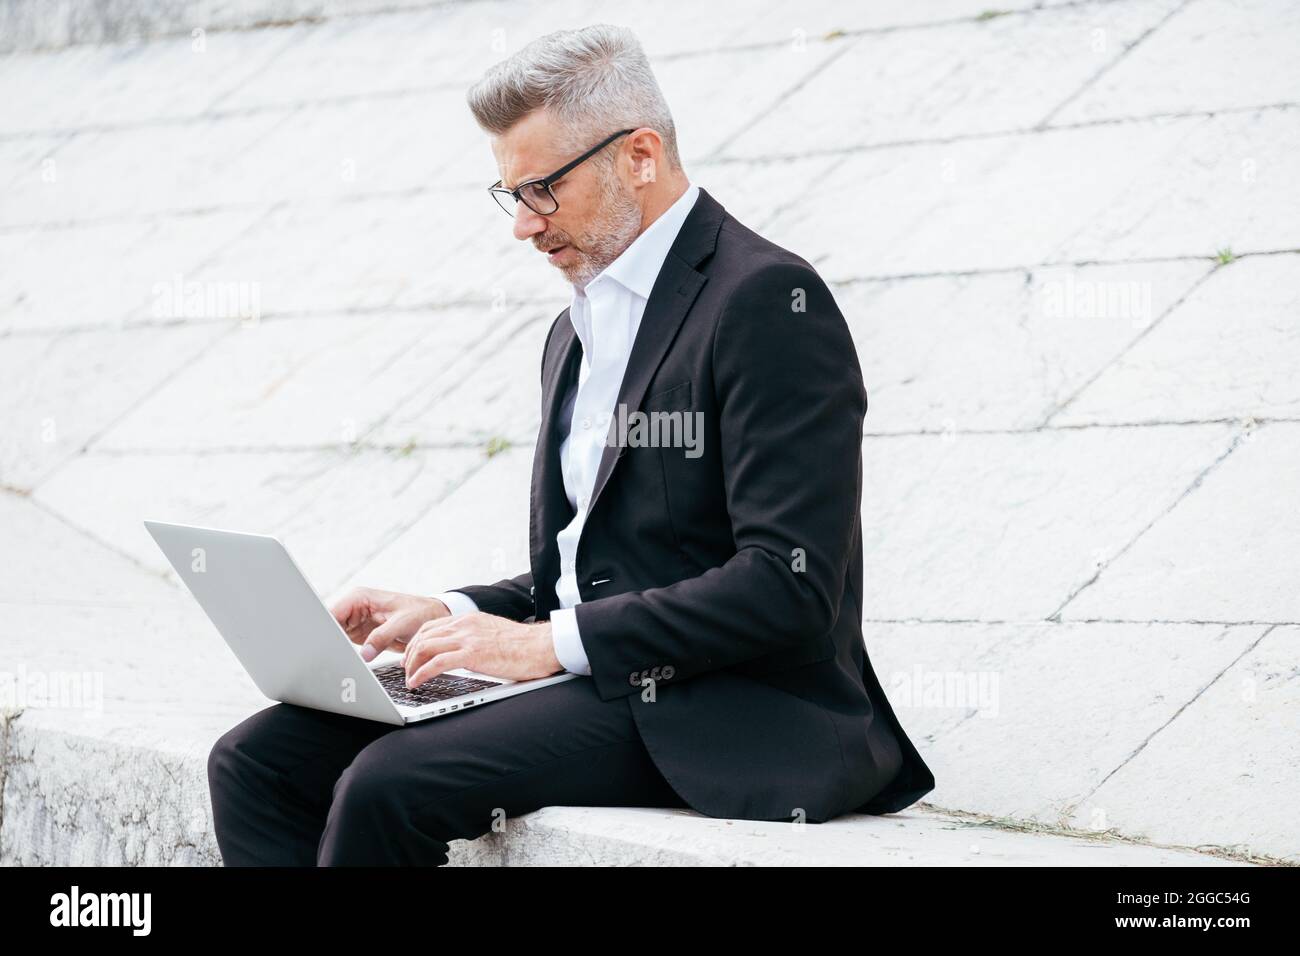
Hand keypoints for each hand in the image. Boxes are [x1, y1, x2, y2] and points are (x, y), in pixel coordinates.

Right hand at [328, 586, 450, 662]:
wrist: (433, 618)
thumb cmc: (421, 612)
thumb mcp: (402, 623)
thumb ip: (381, 637)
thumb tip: (364, 653)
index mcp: (359, 597)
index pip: (332, 613)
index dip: (325, 630)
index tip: (325, 645)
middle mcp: (353, 608)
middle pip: (330, 627)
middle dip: (329, 642)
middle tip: (330, 658)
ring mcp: (355, 622)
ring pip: (335, 638)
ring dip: (336, 649)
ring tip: (339, 661)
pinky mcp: (359, 635)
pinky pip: (345, 645)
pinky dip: (344, 654)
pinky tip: (347, 661)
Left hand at [402, 612, 563, 686]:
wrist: (542, 645)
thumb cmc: (525, 645)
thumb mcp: (494, 634)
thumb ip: (477, 639)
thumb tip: (466, 654)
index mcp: (471, 618)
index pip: (433, 625)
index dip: (417, 641)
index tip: (412, 654)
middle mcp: (466, 624)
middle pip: (424, 635)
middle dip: (410, 653)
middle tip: (405, 668)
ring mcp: (468, 638)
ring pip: (426, 647)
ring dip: (412, 665)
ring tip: (408, 678)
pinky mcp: (473, 654)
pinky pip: (437, 663)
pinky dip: (421, 673)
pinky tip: (416, 682)